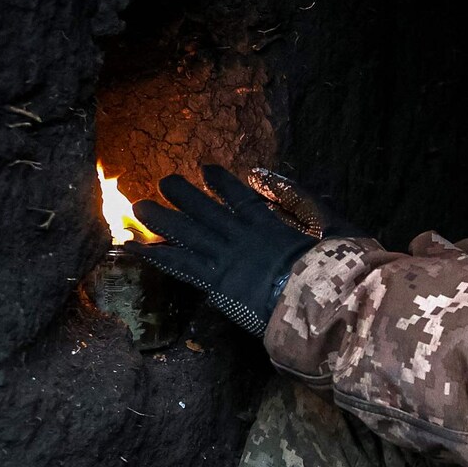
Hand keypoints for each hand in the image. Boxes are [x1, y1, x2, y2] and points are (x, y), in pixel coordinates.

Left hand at [126, 166, 320, 334]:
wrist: (323, 298)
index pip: (241, 198)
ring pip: (187, 233)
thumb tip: (271, 177)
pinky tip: (131, 247)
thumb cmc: (336, 268)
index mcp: (270, 225)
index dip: (222, 183)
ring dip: (161, 220)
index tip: (207, 168)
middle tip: (165, 180)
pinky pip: (179, 266)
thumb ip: (303, 200)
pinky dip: (154, 255)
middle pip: (206, 211)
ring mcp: (227, 259)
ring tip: (139, 206)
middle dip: (184, 195)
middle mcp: (242, 237)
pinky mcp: (216, 283)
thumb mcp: (332, 225)